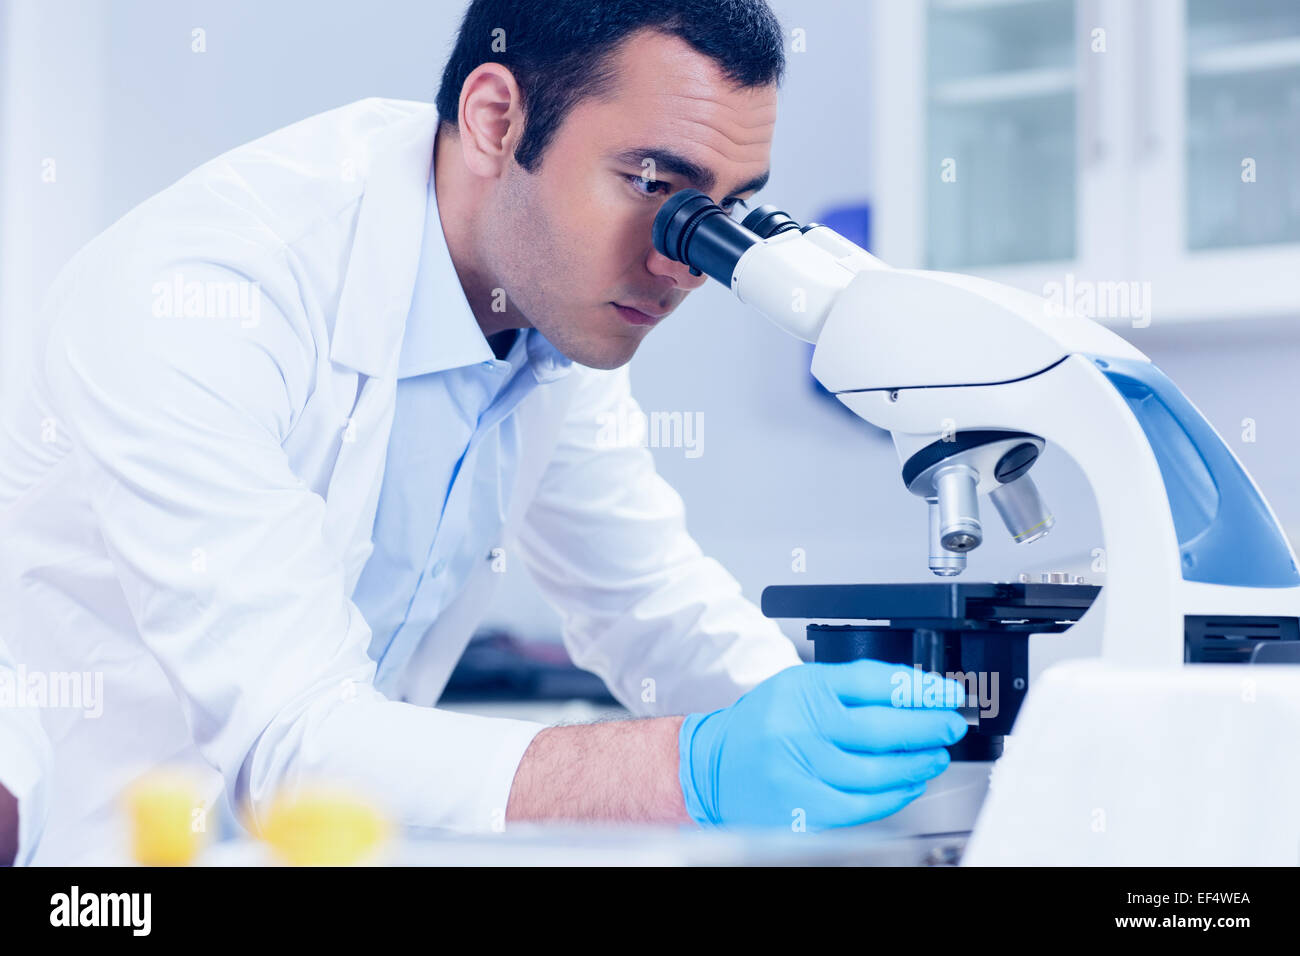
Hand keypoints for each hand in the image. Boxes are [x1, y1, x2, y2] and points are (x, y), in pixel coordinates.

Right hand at [678, 659, 966, 829]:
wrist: (713, 765)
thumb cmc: (761, 725)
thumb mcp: (797, 687)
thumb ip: (849, 688)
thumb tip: (914, 695)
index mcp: (801, 688)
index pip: (873, 682)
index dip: (920, 688)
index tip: (947, 694)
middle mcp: (797, 725)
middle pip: (880, 728)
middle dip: (927, 727)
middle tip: (950, 726)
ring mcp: (798, 768)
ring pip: (875, 771)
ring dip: (915, 764)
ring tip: (934, 757)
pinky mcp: (801, 805)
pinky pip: (861, 804)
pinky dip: (892, 796)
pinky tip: (907, 785)